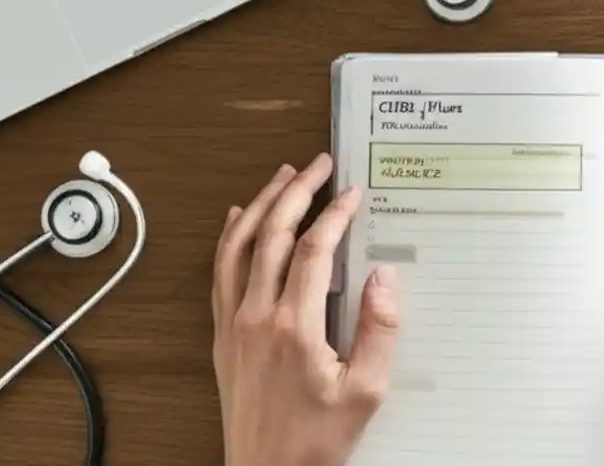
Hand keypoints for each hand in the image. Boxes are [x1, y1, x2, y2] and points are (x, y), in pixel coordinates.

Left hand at [212, 154, 400, 465]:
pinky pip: (219, 272)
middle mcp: (256, 316)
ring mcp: (233, 323)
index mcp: (294, 326)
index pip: (315, 250)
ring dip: (261, 205)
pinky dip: (229, 239)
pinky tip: (238, 220)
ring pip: (239, 246)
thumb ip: (379, 331)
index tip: (352, 193)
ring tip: (282, 176)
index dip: (335, 214)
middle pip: (273, 235)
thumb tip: (384, 278)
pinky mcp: (222, 335)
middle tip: (318, 165)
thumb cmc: (314, 441)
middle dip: (297, 191)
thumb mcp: (365, 392)